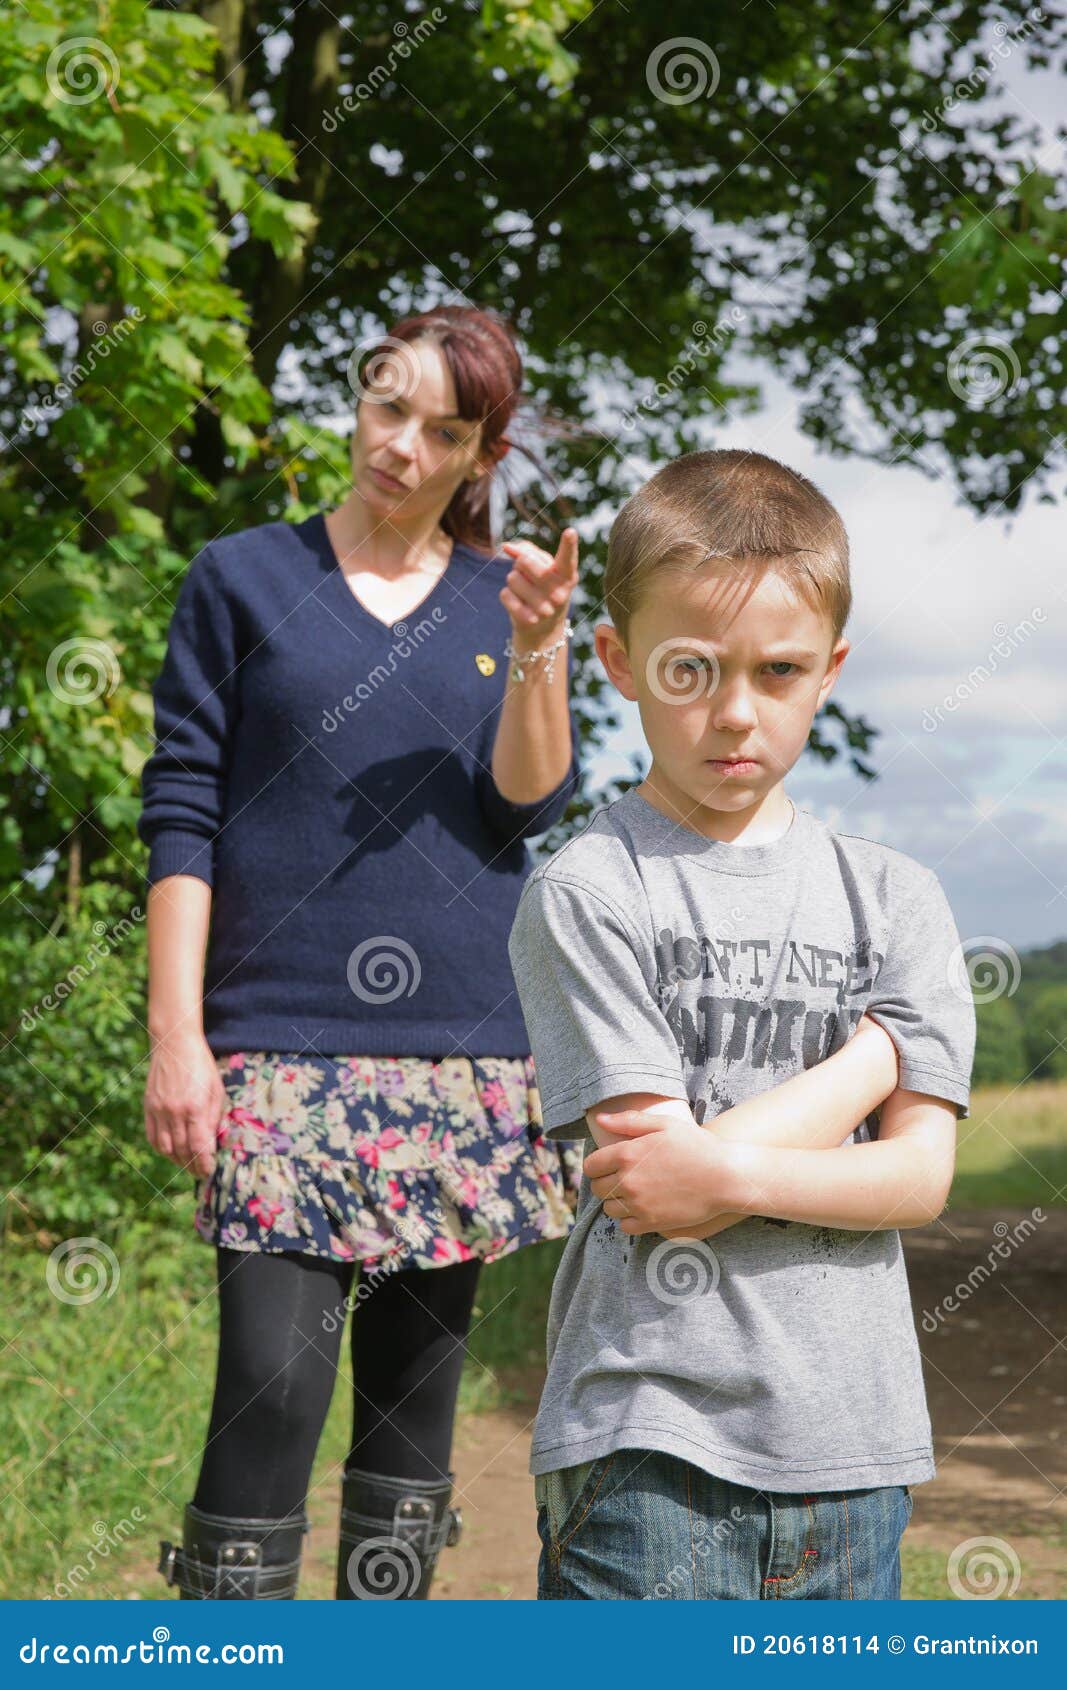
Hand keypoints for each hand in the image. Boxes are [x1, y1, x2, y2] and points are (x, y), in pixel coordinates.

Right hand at [144, 1029, 225, 1179]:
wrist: (174, 1045)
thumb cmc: (201, 1066)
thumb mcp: (217, 1090)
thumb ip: (214, 1118)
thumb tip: (212, 1144)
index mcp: (196, 1107)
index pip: (199, 1147)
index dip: (204, 1164)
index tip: (209, 1171)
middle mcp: (175, 1112)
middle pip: (182, 1151)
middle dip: (192, 1166)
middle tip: (200, 1172)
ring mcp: (159, 1110)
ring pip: (165, 1149)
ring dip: (177, 1161)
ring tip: (187, 1164)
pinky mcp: (149, 1107)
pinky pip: (153, 1138)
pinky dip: (162, 1149)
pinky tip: (172, 1151)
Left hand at [498, 527, 578, 643]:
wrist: (544, 629)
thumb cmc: (543, 587)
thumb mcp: (543, 568)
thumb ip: (527, 550)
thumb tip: (506, 546)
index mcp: (567, 576)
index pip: (567, 558)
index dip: (569, 544)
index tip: (570, 532)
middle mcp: (560, 593)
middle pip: (525, 561)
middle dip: (521, 564)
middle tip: (530, 576)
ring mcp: (545, 609)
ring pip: (512, 577)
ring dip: (514, 581)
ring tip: (526, 592)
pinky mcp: (528, 620)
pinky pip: (505, 594)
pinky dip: (507, 596)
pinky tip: (519, 604)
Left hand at [584, 1110, 736, 1235]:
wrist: (725, 1176)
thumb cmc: (697, 1146)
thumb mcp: (664, 1124)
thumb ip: (629, 1121)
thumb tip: (600, 1119)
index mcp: (627, 1154)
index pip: (591, 1166)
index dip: (598, 1165)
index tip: (609, 1164)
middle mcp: (628, 1181)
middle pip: (597, 1189)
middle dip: (606, 1182)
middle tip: (623, 1177)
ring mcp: (639, 1204)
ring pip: (609, 1208)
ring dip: (616, 1201)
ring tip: (633, 1193)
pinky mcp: (652, 1223)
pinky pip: (625, 1226)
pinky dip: (629, 1219)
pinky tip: (641, 1208)